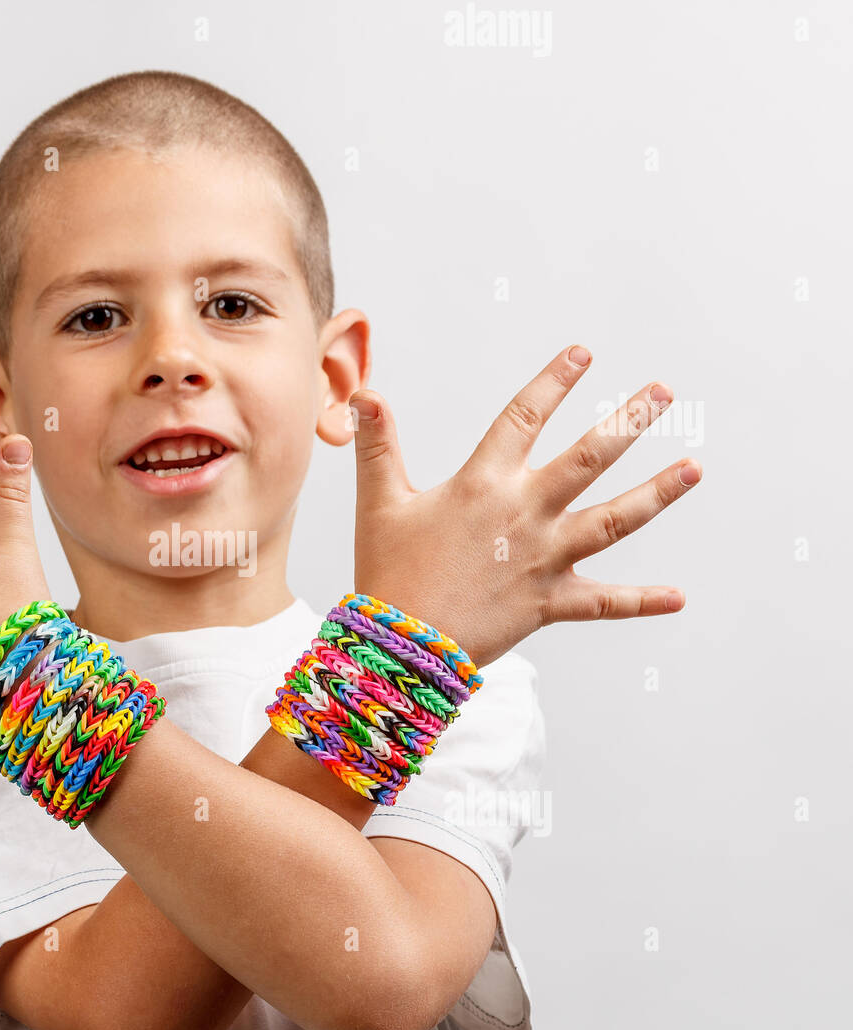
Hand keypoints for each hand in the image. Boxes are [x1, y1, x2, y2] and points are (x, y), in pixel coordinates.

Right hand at [349, 345, 700, 667]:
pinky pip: (604, 602)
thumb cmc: (388, 572)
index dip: (553, 382)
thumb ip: (377, 445)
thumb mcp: (379, 503)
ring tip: (694, 467)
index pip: (524, 418)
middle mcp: (524, 514)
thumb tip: (365, 395)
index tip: (583, 354)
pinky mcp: (550, 602)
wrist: (400, 644)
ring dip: (657, 493)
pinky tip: (679, 597)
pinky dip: (641, 602)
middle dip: (628, 421)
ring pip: (613, 520)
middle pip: (588, 458)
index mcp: (482, 484)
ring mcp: (544, 558)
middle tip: (663, 393)